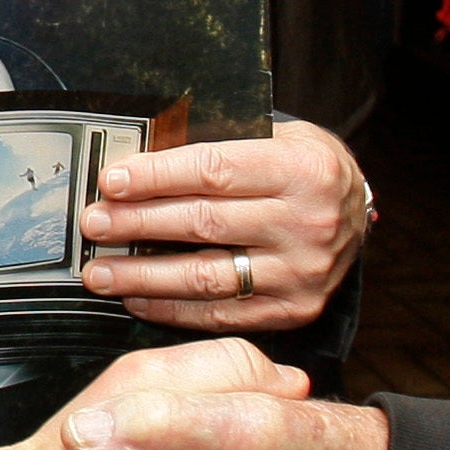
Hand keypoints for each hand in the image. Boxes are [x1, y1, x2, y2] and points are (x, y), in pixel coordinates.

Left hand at [78, 123, 367, 330]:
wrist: (356, 214)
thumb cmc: (304, 168)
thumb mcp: (280, 136)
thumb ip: (223, 145)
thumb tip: (142, 155)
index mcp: (302, 169)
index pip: (215, 170)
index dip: (157, 176)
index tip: (112, 181)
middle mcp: (307, 223)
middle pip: (204, 224)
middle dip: (138, 223)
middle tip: (94, 224)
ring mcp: (301, 272)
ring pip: (207, 276)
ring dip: (144, 275)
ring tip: (101, 271)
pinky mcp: (294, 310)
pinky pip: (221, 313)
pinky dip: (172, 308)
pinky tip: (138, 299)